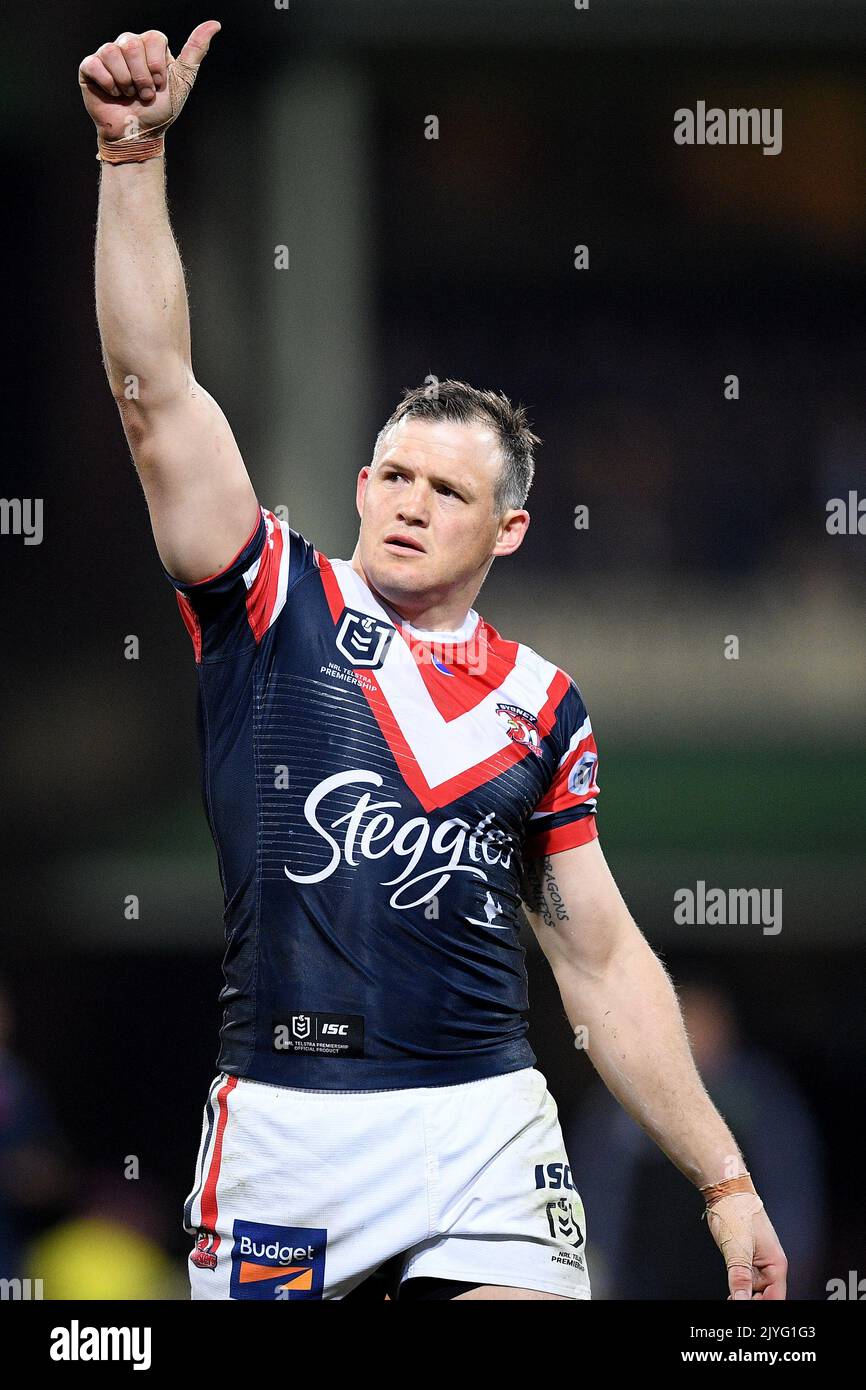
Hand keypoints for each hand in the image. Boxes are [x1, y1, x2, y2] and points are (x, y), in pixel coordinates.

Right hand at [78, 21, 220, 143]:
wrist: (138, 135)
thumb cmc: (160, 111)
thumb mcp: (182, 81)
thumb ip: (195, 51)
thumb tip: (214, 24)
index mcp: (150, 46)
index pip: (154, 38)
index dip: (157, 65)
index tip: (159, 85)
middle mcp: (128, 46)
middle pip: (132, 44)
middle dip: (141, 78)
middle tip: (144, 95)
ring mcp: (108, 56)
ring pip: (112, 52)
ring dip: (125, 83)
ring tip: (129, 95)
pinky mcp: (89, 68)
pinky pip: (94, 64)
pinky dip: (107, 84)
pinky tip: (113, 94)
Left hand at [705, 1193, 787, 1299]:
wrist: (725, 1192)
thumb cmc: (736, 1211)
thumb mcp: (737, 1249)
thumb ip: (740, 1277)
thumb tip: (741, 1300)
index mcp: (776, 1264)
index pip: (775, 1297)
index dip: (762, 1306)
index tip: (744, 1307)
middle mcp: (770, 1264)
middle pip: (766, 1296)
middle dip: (752, 1301)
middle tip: (734, 1302)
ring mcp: (758, 1261)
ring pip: (754, 1289)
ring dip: (744, 1295)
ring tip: (731, 1298)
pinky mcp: (746, 1257)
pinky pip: (746, 1279)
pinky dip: (739, 1287)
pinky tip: (731, 1291)